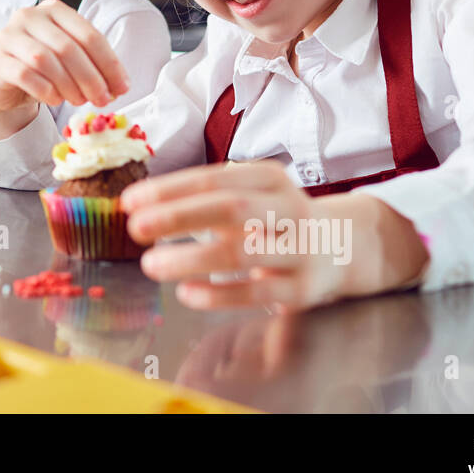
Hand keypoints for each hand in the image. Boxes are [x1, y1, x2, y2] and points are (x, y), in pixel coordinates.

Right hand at [0, 0, 128, 139]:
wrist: (1, 81)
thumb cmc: (41, 68)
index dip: (109, 63)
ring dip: (69, 85)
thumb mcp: (70, 60)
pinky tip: (55, 99)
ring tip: (79, 101)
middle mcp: (30, 17)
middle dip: (91, 77)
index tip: (122, 87)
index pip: (88, 34)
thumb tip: (119, 87)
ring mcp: (10, 36)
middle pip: (68, 47)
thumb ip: (93, 66)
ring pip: (45, 60)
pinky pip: (25, 75)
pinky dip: (45, 90)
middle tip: (102, 99)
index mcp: (54, 11)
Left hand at [122, 160, 353, 312]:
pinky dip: (218, 294)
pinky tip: (185, 293)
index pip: (212, 179)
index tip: (129, 202)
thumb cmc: (276, 218)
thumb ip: (203, 199)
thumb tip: (139, 206)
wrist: (343, 246)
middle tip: (136, 228)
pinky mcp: (302, 288)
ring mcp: (298, 248)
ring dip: (191, 259)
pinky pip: (256, 291)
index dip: (168, 190)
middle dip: (178, 217)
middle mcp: (288, 208)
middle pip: (230, 208)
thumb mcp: (250, 195)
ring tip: (150, 265)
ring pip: (242, 252)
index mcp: (269, 178)